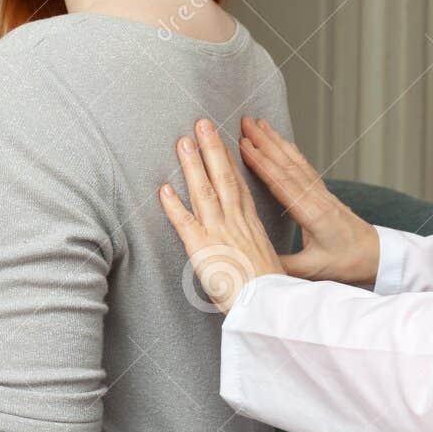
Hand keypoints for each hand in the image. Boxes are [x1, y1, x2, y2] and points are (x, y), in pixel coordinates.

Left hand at [159, 118, 286, 313]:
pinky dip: (173, 205)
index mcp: (252, 227)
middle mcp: (236, 224)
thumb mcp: (269, 267)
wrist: (268, 307)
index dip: (232, 163)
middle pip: (224, 178)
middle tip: (203, 124)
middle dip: (213, 149)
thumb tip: (253, 257)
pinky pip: (185, 223)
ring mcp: (219, 233)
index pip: (240, 188)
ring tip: (184, 141)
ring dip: (193, 165)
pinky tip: (163, 188)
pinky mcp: (203, 249)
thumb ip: (256, 254)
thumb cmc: (270, 295)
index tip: (226, 142)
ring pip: (205, 191)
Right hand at [236, 116, 379, 285]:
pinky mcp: (324, 193)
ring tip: (259, 123)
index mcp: (313, 214)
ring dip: (276, 141)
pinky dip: (291, 151)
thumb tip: (253, 264)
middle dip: (265, 142)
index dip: (261, 164)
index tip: (243, 146)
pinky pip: (304, 166)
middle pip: (287, 165)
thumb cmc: (347, 263)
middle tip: (245, 122)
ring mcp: (322, 193)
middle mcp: (317, 198)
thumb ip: (284, 266)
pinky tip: (282, 141)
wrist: (376, 256)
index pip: (282, 183)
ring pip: (295, 161)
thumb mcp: (313, 271)